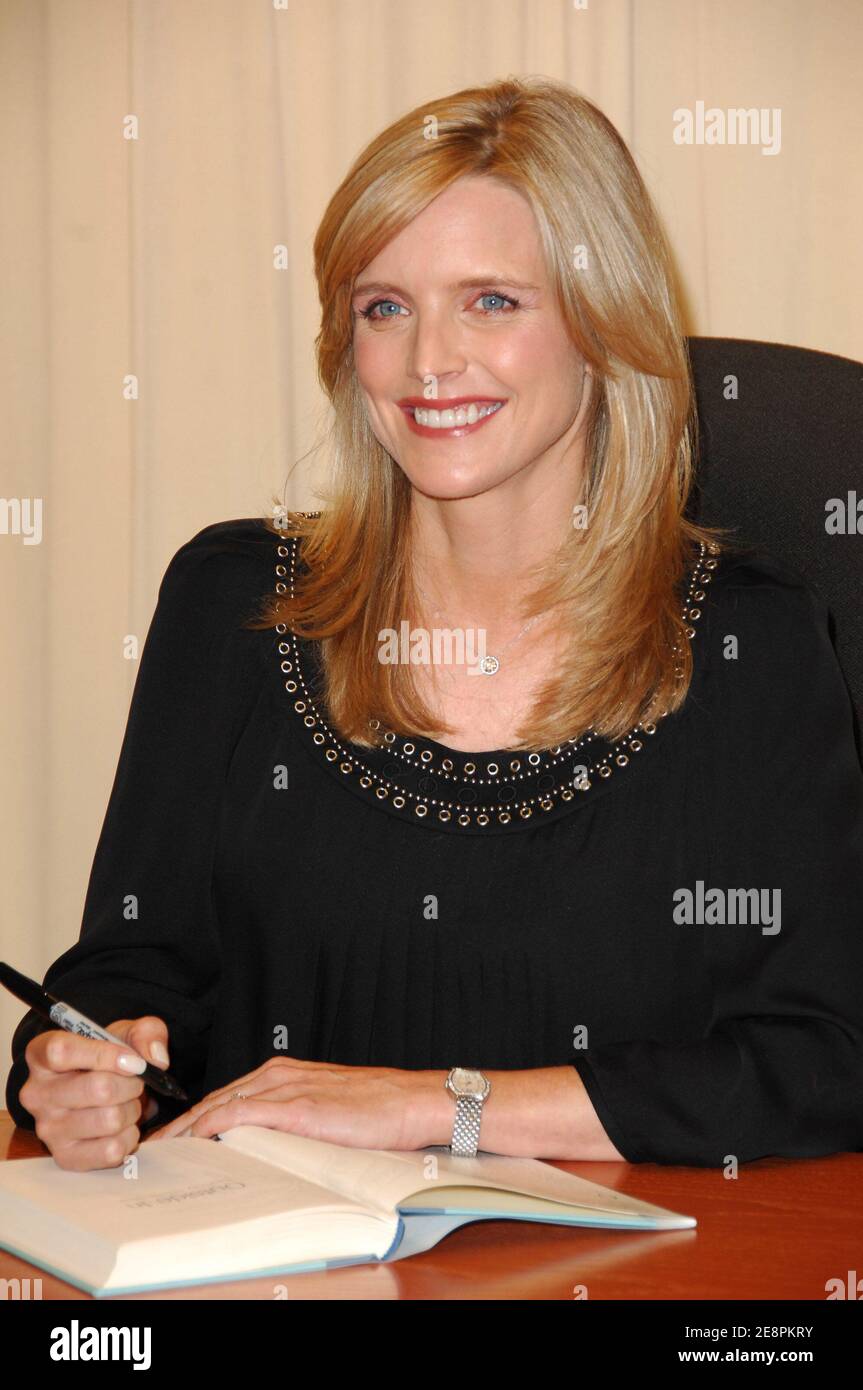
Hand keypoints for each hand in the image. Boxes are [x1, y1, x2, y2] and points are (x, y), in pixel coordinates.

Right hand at [19, 1016, 170, 1170]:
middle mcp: (36, 1094)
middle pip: (97, 1088)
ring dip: (132, 1110)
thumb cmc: (109, 1059)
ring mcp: (48, 1129)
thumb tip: (155, 1060)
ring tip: (128, 1103)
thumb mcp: (127, 1033)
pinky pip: (112, 1150)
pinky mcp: (65, 1156)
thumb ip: (146, 1033)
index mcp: (41, 1056)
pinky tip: (123, 1126)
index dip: (104, 1054)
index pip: (62, 1052)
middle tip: (136, 1082)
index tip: (133, 1061)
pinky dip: (129, 1137)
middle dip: (131, 1084)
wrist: (104, 1091)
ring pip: (110, 1120)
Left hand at [145, 1056, 449, 1150]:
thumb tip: (261, 1140)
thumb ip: (289, 1115)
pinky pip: (244, 1115)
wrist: (408, 1101)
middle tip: (153, 1145)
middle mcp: (278, 1074)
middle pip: (215, 1098)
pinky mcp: (298, 1107)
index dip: (193, 1115)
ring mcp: (286, 1088)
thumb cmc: (374, 1107)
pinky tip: (198, 1139)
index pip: (225, 1095)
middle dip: (180, 1122)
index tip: (171, 1135)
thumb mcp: (322, 1106)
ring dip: (189, 1126)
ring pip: (222, 1104)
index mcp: (282, 1073)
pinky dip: (216, 1126)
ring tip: (163, 1148)